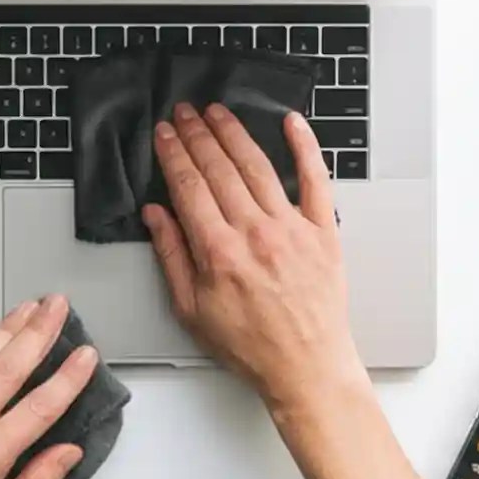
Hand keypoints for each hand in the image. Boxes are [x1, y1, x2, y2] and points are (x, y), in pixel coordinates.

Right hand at [143, 104, 367, 408]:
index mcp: (218, 252)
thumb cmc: (250, 345)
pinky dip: (305, 147)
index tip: (164, 134)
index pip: (188, 187)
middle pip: (219, 169)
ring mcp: (292, 228)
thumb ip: (172, 256)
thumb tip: (154, 215)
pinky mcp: (323, 231)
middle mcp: (255, 233)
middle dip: (197, 135)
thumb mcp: (191, 310)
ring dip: (234, 133)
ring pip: (258, 166)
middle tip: (185, 112)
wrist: (305, 366)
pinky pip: (316, 179)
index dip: (173, 154)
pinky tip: (292, 123)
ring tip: (218, 112)